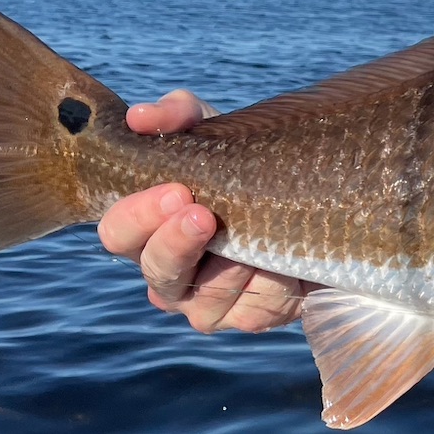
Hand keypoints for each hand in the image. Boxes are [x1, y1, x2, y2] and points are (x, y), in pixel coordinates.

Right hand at [95, 89, 313, 332]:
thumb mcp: (216, 132)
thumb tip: (141, 117)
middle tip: (204, 214)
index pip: (117, 232)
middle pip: (156, 271)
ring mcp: (206, 302)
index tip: (175, 190)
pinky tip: (283, 263)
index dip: (138, 215)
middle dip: (177, 244)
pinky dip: (270, 284)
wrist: (316, 197)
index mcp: (148, 229)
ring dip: (232, 263)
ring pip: (205, 298)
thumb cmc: (248, 165)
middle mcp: (169, 272)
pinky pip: (252, 310)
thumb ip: (178, 116)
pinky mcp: (250, 317)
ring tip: (256, 236)